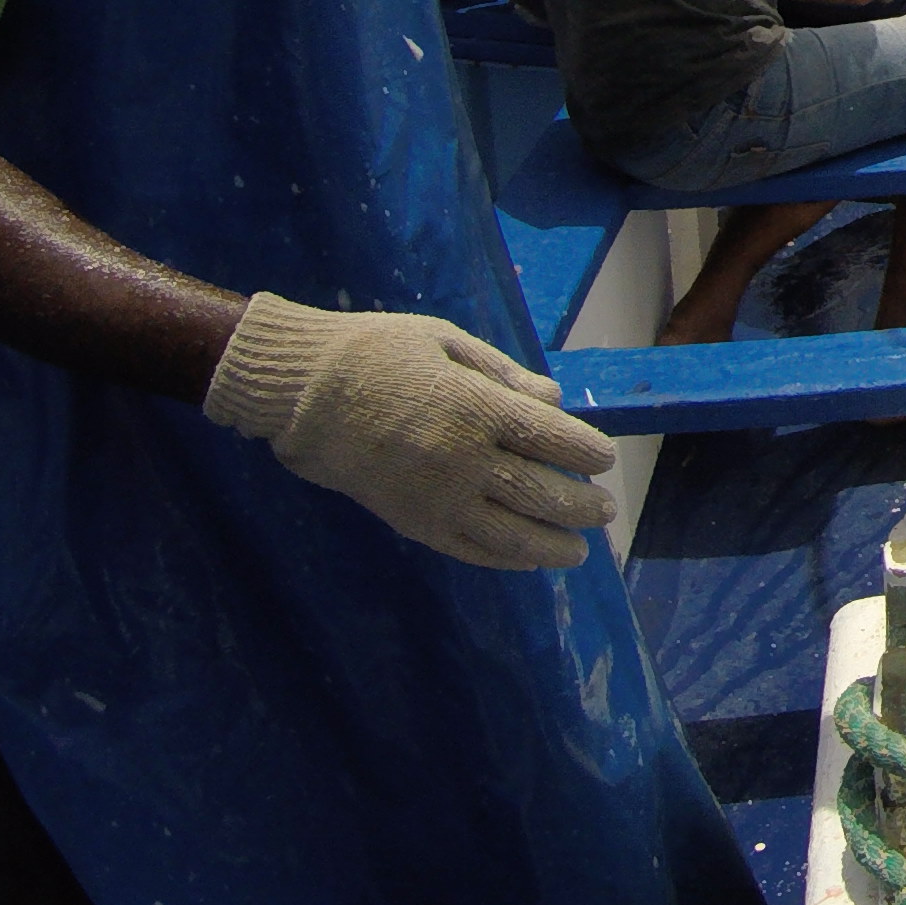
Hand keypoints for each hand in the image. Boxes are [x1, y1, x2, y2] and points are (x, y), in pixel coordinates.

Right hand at [202, 294, 618, 568]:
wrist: (301, 394)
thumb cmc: (377, 354)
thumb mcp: (446, 343)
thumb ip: (504, 374)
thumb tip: (555, 399)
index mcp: (475, 407)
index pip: (551, 438)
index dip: (586, 451)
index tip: (604, 459)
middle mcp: (461, 459)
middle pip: (538, 491)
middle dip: (579, 505)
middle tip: (603, 511)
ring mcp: (435, 497)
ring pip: (509, 533)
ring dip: (552, 545)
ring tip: (579, 550)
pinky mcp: (409, 521)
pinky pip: (467, 548)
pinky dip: (503, 558)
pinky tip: (528, 561)